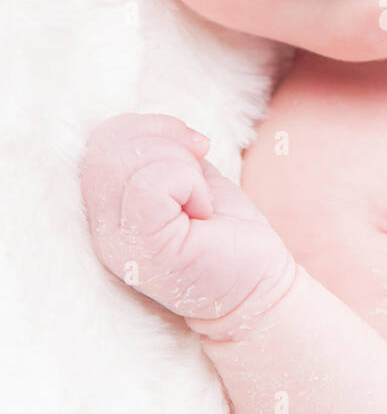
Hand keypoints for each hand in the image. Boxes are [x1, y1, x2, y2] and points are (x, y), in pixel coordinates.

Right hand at [80, 113, 294, 339]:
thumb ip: (161, 152)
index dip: (148, 127)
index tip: (192, 147)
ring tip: (198, 201)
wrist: (258, 288)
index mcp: (108, 210)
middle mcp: (102, 230)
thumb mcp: (187, 179)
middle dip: (165, 141)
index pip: (100, 142)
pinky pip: (151, 184)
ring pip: (129, 162)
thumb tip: (162, 126)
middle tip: (197, 176)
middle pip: (109, 146)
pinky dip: (188, 183)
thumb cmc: (225, 234)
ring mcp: (119, 244)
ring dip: (181, 166)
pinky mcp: (145, 251)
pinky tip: (201, 212)